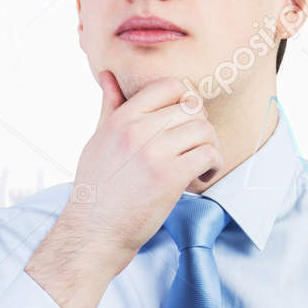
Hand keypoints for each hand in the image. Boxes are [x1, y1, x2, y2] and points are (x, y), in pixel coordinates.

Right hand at [61, 70, 222, 265]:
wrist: (94, 231)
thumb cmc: (96, 189)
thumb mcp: (98, 139)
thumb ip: (110, 106)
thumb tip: (107, 75)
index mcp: (123, 118)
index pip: (169, 86)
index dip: (184, 102)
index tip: (183, 122)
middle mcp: (139, 130)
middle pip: (192, 107)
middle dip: (200, 126)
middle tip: (194, 146)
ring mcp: (155, 153)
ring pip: (204, 130)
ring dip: (210, 146)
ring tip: (200, 163)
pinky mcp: (171, 177)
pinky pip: (209, 155)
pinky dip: (213, 165)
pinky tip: (201, 176)